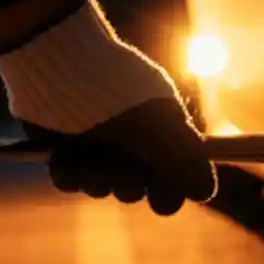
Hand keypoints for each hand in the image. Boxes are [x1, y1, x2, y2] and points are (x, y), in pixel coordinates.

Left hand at [25, 98, 214, 215]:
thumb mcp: (157, 128)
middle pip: (135, 187)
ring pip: (101, 185)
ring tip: (90, 163)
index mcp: (159, 126)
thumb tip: (207, 192)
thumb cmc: (115, 93)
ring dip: (97, 181)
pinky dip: (69, 175)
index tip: (161, 199)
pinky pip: (70, 178)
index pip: (173, 173)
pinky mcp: (61, 146)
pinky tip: (66, 162)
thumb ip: (185, 162)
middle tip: (125, 176)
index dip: (169, 191)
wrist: (56, 64)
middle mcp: (129, 136)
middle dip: (129, 187)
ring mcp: (93, 142)